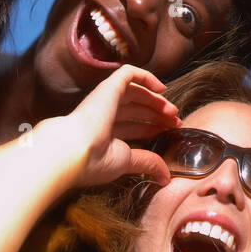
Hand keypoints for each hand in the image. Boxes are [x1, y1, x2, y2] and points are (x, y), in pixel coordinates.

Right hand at [61, 65, 178, 187]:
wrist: (74, 150)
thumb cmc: (94, 160)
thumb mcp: (127, 162)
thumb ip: (147, 163)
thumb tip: (165, 177)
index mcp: (104, 133)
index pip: (132, 126)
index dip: (152, 127)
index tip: (170, 132)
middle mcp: (103, 114)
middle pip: (136, 110)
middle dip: (157, 114)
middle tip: (176, 121)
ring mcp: (106, 99)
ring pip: (135, 92)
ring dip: (155, 99)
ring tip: (172, 111)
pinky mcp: (109, 87)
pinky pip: (129, 73)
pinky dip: (146, 77)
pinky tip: (161, 88)